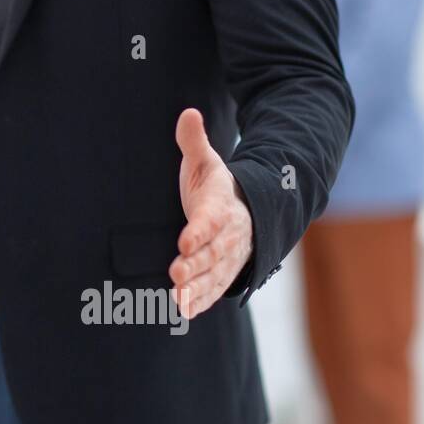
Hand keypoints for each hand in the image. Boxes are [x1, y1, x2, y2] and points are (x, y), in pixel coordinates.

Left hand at [169, 108, 253, 318]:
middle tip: (176, 274)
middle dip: (195, 265)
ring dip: (196, 289)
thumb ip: (194, 141)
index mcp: (221, 207)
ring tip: (178, 300)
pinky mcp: (223, 272)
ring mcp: (227, 257)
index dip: (199, 231)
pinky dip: (202, 300)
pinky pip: (215, 289)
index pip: (210, 220)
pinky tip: (186, 311)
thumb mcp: (205, 162)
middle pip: (212, 253)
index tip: (183, 241)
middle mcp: (228, 236)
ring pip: (214, 275)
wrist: (247, 210)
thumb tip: (188, 112)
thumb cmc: (216, 186)